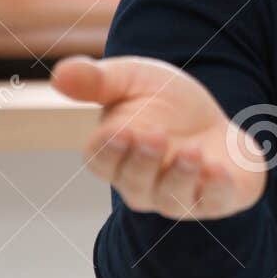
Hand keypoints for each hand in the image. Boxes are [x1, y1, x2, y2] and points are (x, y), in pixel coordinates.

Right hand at [52, 55, 266, 220]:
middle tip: (156, 135)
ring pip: (171, 198)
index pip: (101, 161)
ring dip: (180, 176)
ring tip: (191, 150)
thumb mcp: (131, 80)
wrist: (211, 120)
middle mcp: (141, 184)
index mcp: (114, 156)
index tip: (119, 130)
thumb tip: (58, 75)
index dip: (109, 150)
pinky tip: (218, 169)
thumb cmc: (163, 102)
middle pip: (135, 183)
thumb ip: (97, 80)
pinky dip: (215, 189)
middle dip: (144, 161)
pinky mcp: (214, 198)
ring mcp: (177, 196)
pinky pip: (213, 202)